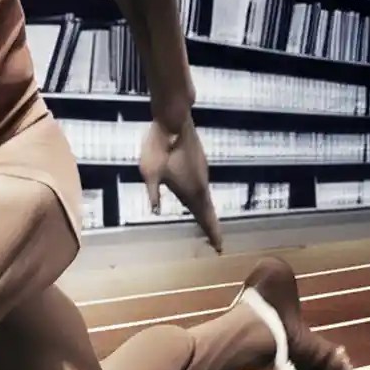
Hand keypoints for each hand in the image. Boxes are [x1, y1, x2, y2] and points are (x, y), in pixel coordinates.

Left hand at [139, 117, 223, 253]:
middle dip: (211, 227)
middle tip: (216, 243)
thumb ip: (153, 193)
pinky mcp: (199, 162)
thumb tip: (155, 211)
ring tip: (208, 226)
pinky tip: (197, 199)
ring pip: (206, 197)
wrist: (173, 121)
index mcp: (192, 190)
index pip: (205, 217)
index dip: (212, 233)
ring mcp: (202, 171)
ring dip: (207, 212)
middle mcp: (202, 183)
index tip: (219, 248)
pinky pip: (202, 186)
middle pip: (208, 210)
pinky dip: (203, 198)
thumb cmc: (159, 148)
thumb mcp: (150, 173)